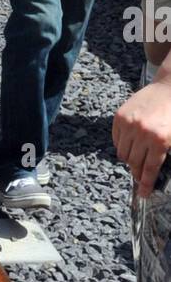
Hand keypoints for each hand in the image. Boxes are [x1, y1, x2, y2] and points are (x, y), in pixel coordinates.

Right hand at [113, 80, 170, 196]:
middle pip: (134, 163)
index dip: (146, 184)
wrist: (169, 87)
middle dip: (137, 172)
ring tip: (137, 156)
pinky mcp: (120, 117)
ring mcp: (129, 124)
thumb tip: (151, 172)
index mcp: (160, 139)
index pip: (150, 169)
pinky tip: (132, 141)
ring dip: (129, 159)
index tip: (143, 194)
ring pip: (122, 154)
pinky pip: (116, 140)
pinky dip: (122, 144)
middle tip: (141, 175)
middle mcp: (142, 133)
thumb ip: (165, 154)